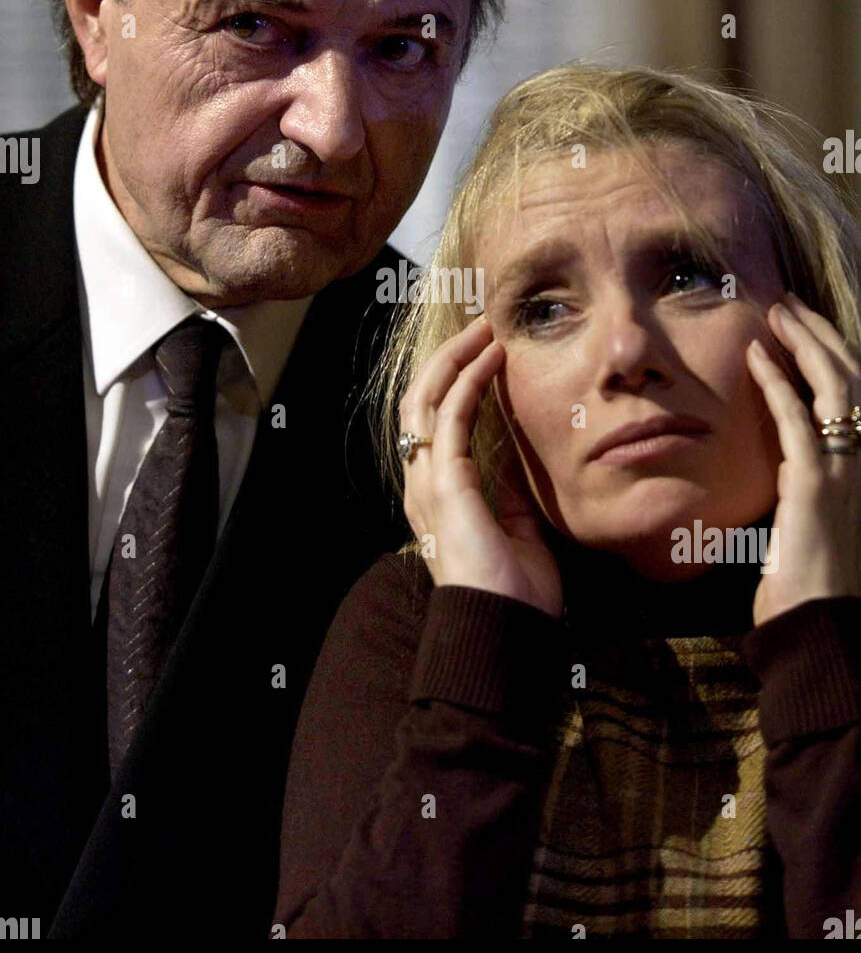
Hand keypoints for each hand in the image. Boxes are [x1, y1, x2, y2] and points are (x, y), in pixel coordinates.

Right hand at [398, 316, 562, 617]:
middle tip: (481, 328)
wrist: (505, 625)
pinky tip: (491, 358)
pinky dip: (469, 380)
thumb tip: (516, 453)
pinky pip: (451, 416)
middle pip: (418, 401)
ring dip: (455, 358)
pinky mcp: (445, 481)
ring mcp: (427, 480)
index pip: (431, 422)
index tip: (483, 352)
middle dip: (447, 360)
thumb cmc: (514, 589)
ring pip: (426, 399)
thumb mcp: (514, 525)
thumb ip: (507, 489)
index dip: (451, 382)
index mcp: (434, 493)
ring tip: (485, 329)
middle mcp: (421, 482)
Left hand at [745, 291, 860, 626]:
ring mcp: (850, 468)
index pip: (856, 393)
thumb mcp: (814, 523)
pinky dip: (775, 382)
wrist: (821, 625)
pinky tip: (755, 357)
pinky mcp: (818, 480)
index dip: (832, 354)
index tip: (803, 328)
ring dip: (804, 342)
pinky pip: (795, 417)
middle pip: (851, 376)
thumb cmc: (812, 584)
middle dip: (820, 334)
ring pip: (833, 384)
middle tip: (787, 304)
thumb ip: (808, 486)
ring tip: (775, 313)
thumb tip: (790, 464)